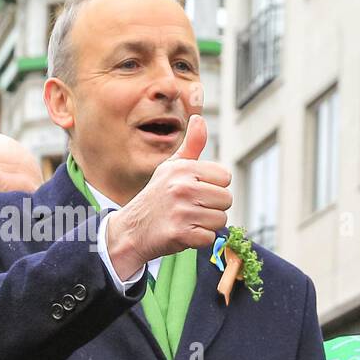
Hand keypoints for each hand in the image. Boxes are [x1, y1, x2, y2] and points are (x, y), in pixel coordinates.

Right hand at [107, 114, 232, 276]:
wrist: (132, 229)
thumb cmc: (157, 196)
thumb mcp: (171, 167)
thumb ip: (191, 146)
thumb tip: (200, 119)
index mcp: (183, 169)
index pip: (225, 177)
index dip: (214, 186)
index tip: (196, 191)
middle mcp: (182, 187)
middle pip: (227, 199)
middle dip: (213, 207)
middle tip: (191, 208)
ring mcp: (182, 211)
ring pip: (221, 219)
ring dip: (207, 224)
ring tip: (187, 220)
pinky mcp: (181, 233)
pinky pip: (210, 237)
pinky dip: (200, 239)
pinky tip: (184, 233)